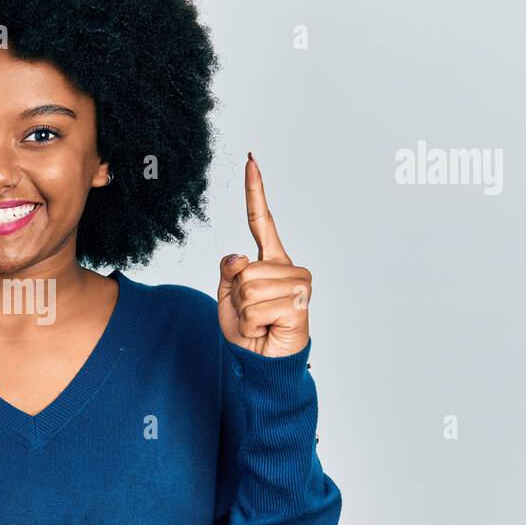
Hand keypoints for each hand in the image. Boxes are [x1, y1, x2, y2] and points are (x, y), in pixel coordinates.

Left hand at [217, 153, 311, 357]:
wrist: (262, 363)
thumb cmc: (248, 331)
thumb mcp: (226, 297)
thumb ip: (228, 271)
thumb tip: (239, 257)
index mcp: (270, 260)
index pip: (262, 221)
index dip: (255, 192)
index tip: (251, 161)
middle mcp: (288, 268)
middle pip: (243, 269)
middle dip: (236, 297)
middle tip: (251, 314)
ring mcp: (297, 284)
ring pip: (248, 288)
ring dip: (244, 313)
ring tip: (260, 322)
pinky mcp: (299, 303)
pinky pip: (256, 308)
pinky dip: (252, 324)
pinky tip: (267, 330)